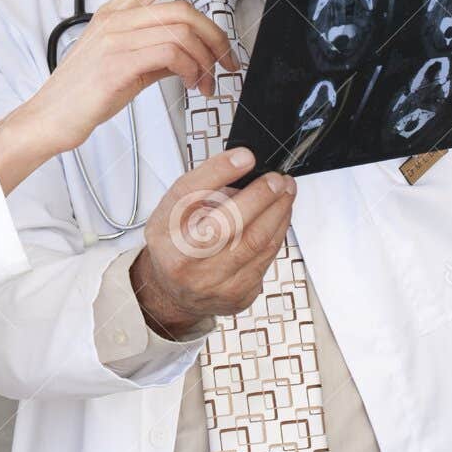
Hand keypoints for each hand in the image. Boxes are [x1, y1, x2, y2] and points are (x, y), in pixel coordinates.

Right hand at [0, 0, 237, 196]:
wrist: (50, 119)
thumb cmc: (84, 93)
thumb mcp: (124, 63)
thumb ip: (157, 51)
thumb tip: (192, 54)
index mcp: (115, 12)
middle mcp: (115, 19)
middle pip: (182, 10)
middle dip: (215, 37)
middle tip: (227, 60)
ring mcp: (114, 39)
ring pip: (181, 33)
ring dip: (205, 61)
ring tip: (206, 83)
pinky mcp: (117, 64)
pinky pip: (170, 54)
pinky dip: (192, 70)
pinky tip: (191, 84)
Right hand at [130, 147, 296, 338]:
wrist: (173, 294)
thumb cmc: (175, 246)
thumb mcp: (172, 211)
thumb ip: (200, 187)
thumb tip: (241, 166)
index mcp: (165, 233)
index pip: (189, 195)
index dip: (219, 171)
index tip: (245, 156)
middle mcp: (185, 261)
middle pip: (228, 223)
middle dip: (260, 196)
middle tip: (276, 179)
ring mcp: (212, 282)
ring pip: (256, 242)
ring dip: (278, 212)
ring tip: (285, 192)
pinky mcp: (237, 294)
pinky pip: (266, 259)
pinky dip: (277, 233)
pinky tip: (279, 217)